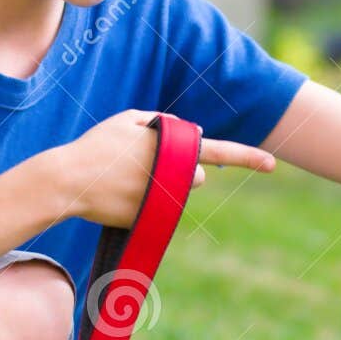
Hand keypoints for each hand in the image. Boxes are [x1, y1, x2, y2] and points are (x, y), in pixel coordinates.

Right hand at [48, 109, 275, 227]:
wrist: (68, 181)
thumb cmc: (97, 146)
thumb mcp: (128, 119)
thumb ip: (165, 122)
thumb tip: (197, 135)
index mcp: (170, 147)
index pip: (218, 151)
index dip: (247, 157)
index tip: (272, 165)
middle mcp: (172, 176)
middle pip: (196, 177)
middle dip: (182, 170)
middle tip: (144, 163)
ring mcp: (163, 201)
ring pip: (178, 194)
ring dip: (163, 185)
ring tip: (126, 176)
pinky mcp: (152, 220)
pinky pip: (160, 210)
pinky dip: (146, 202)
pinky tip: (121, 192)